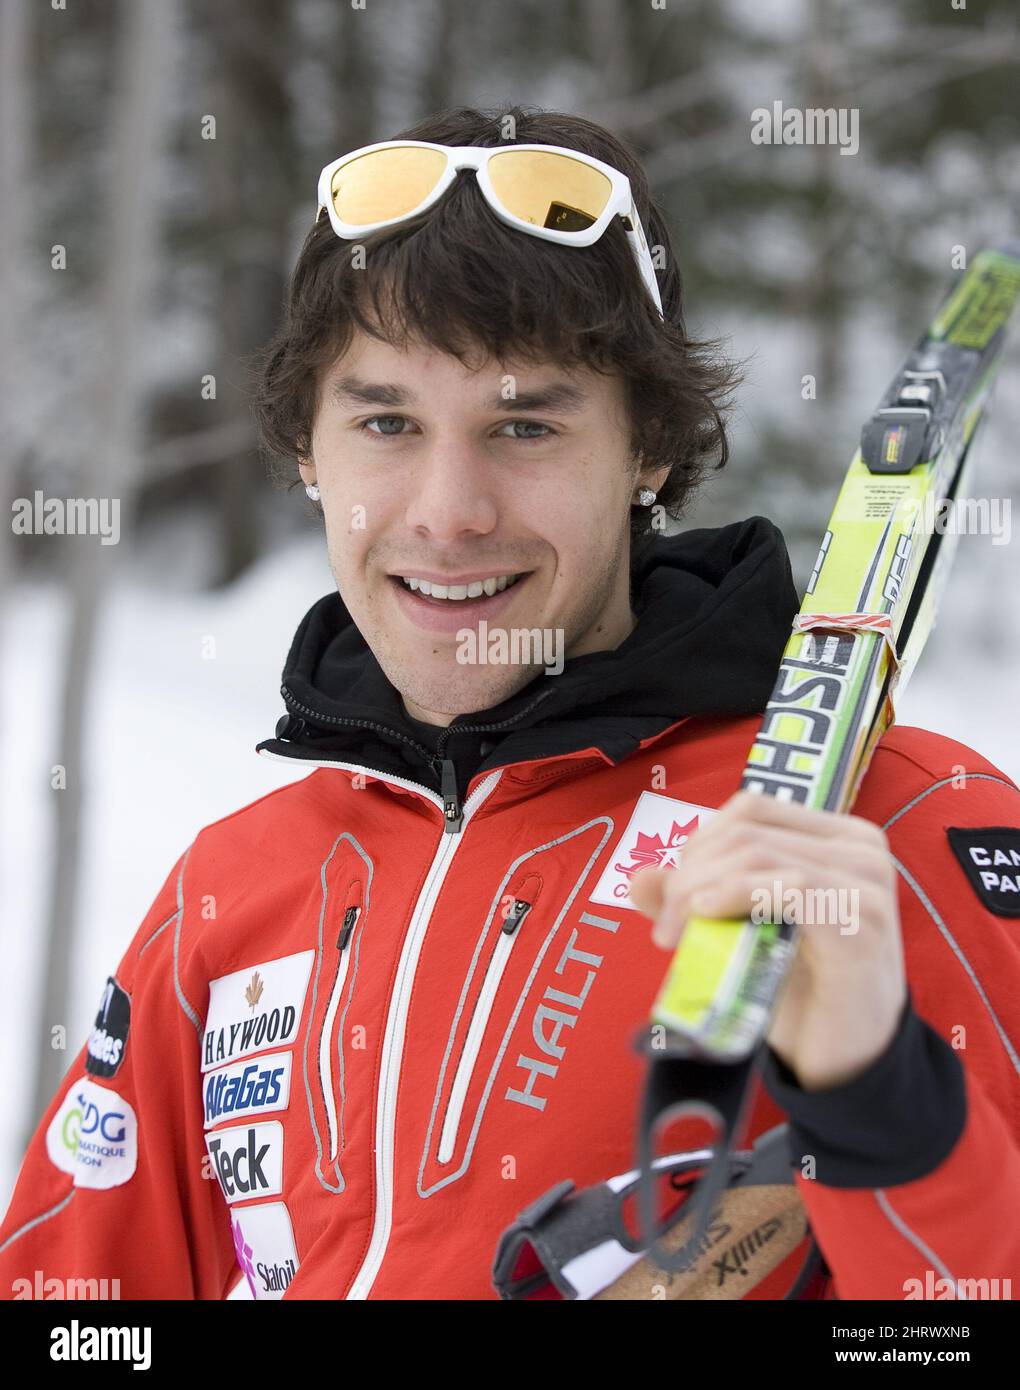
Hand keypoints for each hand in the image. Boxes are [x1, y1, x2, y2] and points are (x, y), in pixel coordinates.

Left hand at [627, 790, 907, 1091]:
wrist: (847, 1057)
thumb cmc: (799, 988)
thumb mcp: (741, 933)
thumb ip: (694, 900)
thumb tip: (638, 878)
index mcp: (836, 836)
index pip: (751, 809)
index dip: (700, 843)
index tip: (672, 895)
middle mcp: (860, 848)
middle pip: (748, 831)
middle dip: (690, 873)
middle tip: (667, 927)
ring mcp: (866, 882)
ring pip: (758, 853)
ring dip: (701, 889)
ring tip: (678, 935)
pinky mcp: (863, 922)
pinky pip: (790, 886)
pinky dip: (738, 893)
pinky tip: (709, 915)